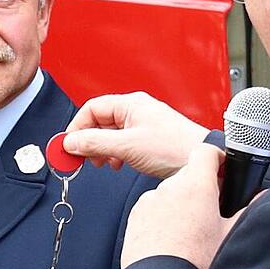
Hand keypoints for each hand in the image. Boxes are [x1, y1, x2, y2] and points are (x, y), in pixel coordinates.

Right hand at [64, 92, 209, 179]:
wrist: (202, 160)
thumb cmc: (175, 147)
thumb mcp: (127, 146)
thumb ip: (96, 143)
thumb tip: (71, 142)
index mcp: (131, 104)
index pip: (92, 109)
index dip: (76, 128)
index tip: (67, 146)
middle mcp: (137, 110)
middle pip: (99, 122)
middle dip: (88, 141)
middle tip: (80, 158)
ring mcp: (144, 124)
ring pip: (111, 134)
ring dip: (101, 149)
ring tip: (102, 163)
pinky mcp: (150, 139)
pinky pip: (123, 142)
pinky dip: (115, 153)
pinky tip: (118, 164)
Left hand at [122, 144, 239, 268]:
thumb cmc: (196, 262)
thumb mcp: (229, 234)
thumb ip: (249, 209)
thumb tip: (263, 196)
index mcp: (197, 186)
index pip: (205, 152)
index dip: (216, 158)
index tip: (221, 169)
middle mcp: (170, 188)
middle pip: (188, 175)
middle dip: (199, 188)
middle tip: (209, 212)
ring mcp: (150, 201)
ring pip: (169, 192)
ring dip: (179, 203)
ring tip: (187, 232)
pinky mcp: (136, 216)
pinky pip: (152, 208)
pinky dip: (161, 216)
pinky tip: (170, 239)